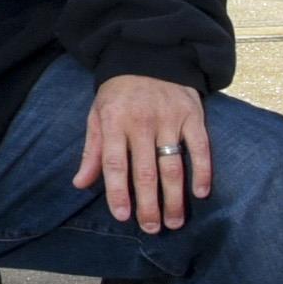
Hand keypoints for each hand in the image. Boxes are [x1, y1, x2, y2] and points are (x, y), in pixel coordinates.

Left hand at [76, 74, 212, 229]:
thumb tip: (80, 183)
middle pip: (146, 171)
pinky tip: (201, 193)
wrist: (148, 54)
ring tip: (174, 222)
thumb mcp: (97, 114)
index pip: (115, 164)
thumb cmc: (118, 92)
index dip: (118, 192)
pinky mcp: (192, 115)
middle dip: (148, 204)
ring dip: (174, 197)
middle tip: (151, 229)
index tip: (123, 216)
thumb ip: (92, 150)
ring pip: (172, 165)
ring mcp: (169, 118)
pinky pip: (200, 148)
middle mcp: (142, 122)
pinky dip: (202, 171)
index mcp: (114, 122)